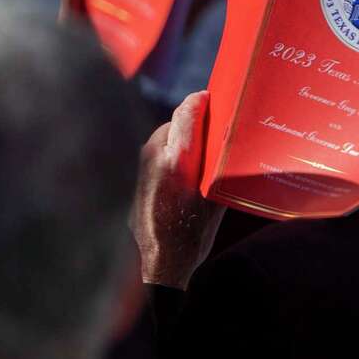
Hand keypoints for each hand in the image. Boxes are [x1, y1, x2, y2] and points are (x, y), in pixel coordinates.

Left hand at [132, 91, 224, 289]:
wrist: (159, 262)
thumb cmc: (192, 233)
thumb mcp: (215, 198)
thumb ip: (216, 164)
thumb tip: (225, 137)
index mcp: (177, 160)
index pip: (187, 111)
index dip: (201, 100)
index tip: (210, 97)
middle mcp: (154, 156)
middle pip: (175, 121)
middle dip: (192, 122)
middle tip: (212, 129)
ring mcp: (139, 163)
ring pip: (164, 136)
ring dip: (179, 139)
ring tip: (196, 155)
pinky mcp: (133, 172)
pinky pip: (154, 151)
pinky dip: (168, 153)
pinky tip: (179, 171)